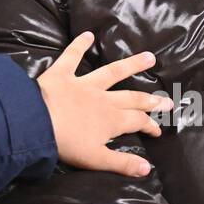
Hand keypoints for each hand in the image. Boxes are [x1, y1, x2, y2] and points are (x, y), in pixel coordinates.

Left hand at [36, 31, 170, 177]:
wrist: (36, 122)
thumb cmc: (66, 144)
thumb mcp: (96, 160)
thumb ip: (122, 163)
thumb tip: (148, 168)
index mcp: (111, 121)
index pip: (137, 122)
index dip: (149, 125)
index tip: (158, 129)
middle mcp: (103, 99)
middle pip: (132, 98)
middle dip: (150, 100)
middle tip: (167, 99)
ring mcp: (84, 84)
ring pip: (112, 72)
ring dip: (131, 65)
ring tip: (149, 57)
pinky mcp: (62, 74)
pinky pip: (72, 56)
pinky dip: (79, 45)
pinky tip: (88, 35)